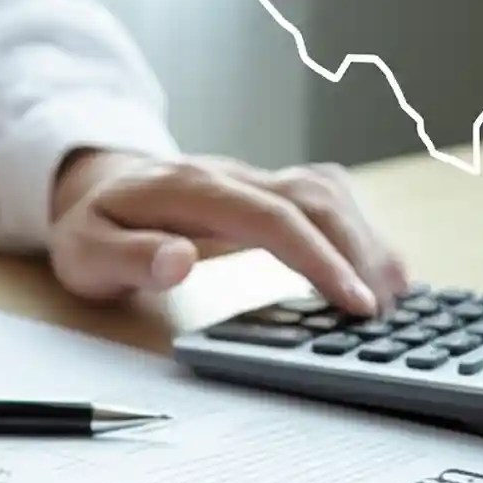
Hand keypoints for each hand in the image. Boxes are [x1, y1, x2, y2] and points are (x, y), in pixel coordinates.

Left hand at [47, 150, 408, 313]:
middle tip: (384, 308)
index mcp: (189, 189)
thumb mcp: (87, 253)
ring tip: (395, 291)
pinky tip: (377, 264)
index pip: (270, 216)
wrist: (92, 191)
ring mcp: (250, 178)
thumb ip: (130, 257)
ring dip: (365, 236)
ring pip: (325, 191)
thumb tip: (181, 260)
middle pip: (312, 197)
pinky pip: (321, 198)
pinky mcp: (263, 190)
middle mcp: (229, 175)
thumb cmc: (91, 229)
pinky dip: (356, 227)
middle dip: (357, 249)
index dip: (318, 257)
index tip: (353, 300)